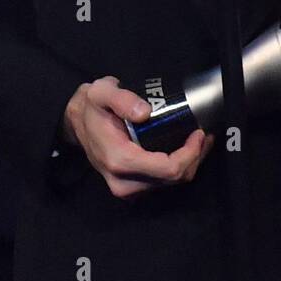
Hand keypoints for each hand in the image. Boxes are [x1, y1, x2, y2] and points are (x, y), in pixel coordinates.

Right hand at [63, 76, 213, 198]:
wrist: (76, 122)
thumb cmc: (92, 106)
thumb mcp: (102, 93)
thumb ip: (122, 99)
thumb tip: (144, 112)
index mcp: (119, 160)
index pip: (168, 169)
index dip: (190, 154)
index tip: (198, 133)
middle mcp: (123, 181)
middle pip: (174, 180)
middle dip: (195, 158)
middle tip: (204, 135)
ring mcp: (127, 188)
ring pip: (171, 184)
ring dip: (189, 163)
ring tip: (197, 140)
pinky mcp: (130, 187)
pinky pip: (162, 182)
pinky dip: (178, 167)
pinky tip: (184, 149)